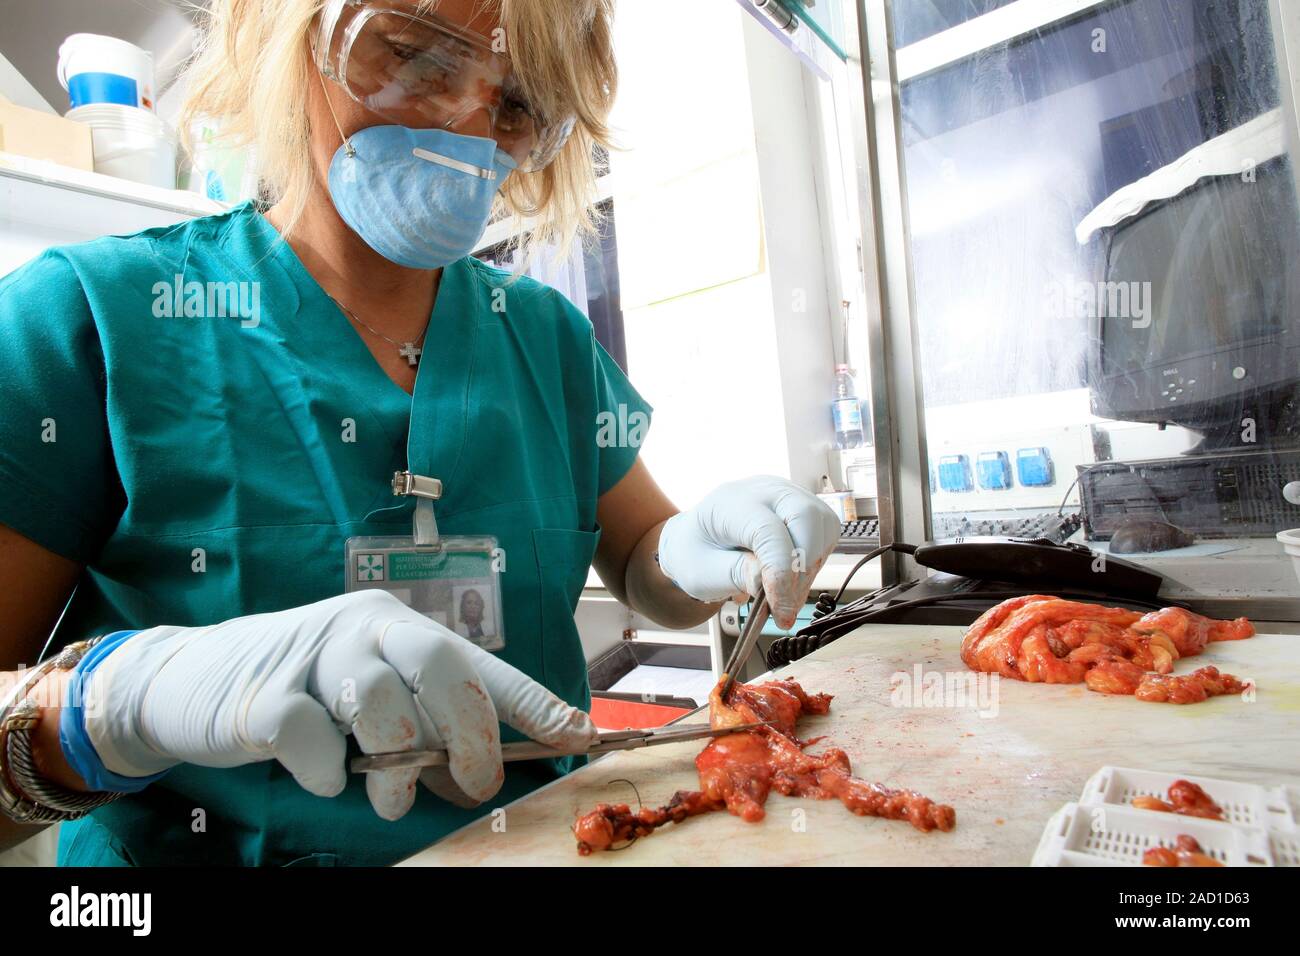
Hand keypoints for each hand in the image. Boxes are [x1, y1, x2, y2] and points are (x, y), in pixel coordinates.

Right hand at [78, 591, 595, 818]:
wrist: (192, 679)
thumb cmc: (303, 691)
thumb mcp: (372, 695)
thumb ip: (425, 722)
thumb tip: (483, 770)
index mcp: (402, 626)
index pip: (483, 662)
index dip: (534, 701)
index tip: (578, 734)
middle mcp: (366, 625)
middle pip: (444, 666)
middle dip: (472, 734)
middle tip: (475, 785)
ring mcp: (313, 653)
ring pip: (382, 702)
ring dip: (398, 766)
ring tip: (392, 797)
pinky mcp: (262, 694)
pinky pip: (310, 737)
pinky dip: (324, 772)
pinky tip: (323, 777)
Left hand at [656, 476, 839, 629]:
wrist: (696, 540)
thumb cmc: (696, 554)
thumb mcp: (703, 574)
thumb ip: (736, 574)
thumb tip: (772, 581)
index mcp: (731, 503)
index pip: (769, 532)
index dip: (781, 573)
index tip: (781, 609)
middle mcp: (763, 490)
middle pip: (806, 516)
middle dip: (803, 566)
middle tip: (786, 604)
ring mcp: (786, 494)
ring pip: (823, 524)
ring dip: (811, 566)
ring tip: (784, 593)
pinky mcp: (801, 506)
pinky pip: (825, 531)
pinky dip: (815, 559)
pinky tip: (791, 576)